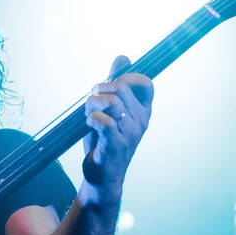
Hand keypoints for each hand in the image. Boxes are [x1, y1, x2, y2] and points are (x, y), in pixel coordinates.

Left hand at [81, 54, 153, 206]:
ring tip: (88, 114)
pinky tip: (89, 124)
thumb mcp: (112, 109)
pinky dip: (91, 118)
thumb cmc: (106, 141)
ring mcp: (129, 133)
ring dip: (92, 103)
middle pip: (121, 87)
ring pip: (111, 101)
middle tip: (91, 101)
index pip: (146, 83)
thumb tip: (123, 57)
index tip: (112, 86)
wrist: (102, 177)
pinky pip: (104, 120)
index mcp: (143, 111)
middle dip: (99, 88)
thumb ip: (117, 83)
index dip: (127, 77)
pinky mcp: (114, 145)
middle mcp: (140, 121)